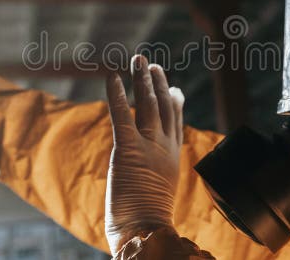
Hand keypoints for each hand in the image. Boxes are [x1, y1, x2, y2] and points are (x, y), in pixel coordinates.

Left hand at [104, 55, 184, 254]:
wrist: (145, 230)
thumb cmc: (147, 220)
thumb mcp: (157, 192)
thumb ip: (155, 175)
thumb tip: (152, 175)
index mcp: (171, 158)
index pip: (175, 123)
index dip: (174, 103)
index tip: (175, 88)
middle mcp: (164, 147)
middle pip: (164, 107)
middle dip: (158, 84)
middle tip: (153, 65)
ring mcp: (148, 146)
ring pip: (147, 104)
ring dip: (142, 79)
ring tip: (140, 59)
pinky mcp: (128, 149)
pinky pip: (122, 114)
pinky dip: (117, 93)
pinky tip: (114, 76)